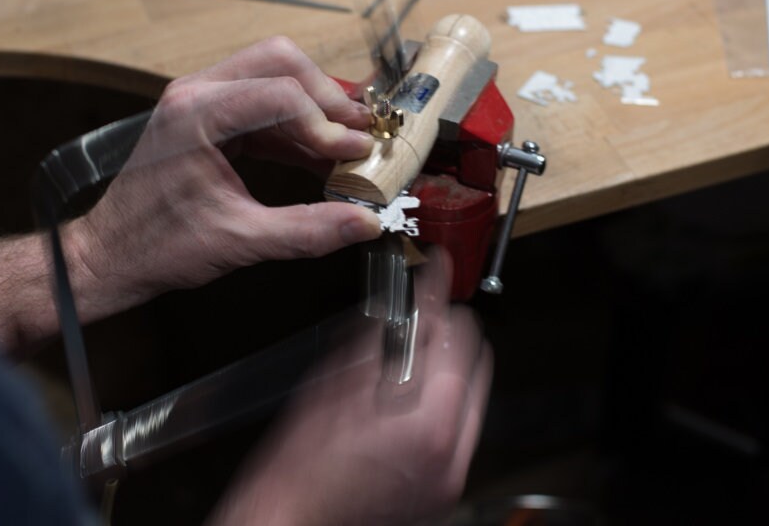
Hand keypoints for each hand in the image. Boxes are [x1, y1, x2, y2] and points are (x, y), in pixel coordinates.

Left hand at [67, 37, 382, 317]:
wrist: (111, 254)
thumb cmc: (156, 246)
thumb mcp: (239, 242)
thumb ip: (307, 231)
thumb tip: (364, 222)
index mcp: (196, 113)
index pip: (280, 93)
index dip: (326, 124)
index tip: (354, 155)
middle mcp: (196, 93)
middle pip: (280, 62)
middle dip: (326, 97)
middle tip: (358, 135)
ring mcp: (200, 100)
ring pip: (274, 74)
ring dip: (315, 107)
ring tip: (348, 144)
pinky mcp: (208, 117)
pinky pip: (264, 102)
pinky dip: (297, 125)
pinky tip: (322, 156)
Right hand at [207, 247, 493, 525]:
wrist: (290, 521)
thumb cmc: (298, 468)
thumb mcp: (334, 384)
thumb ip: (379, 335)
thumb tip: (405, 298)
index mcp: (428, 424)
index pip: (457, 335)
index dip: (442, 291)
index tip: (440, 268)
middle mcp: (451, 453)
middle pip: (478, 360)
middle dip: (450, 329)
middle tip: (420, 312)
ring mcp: (451, 473)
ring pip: (473, 391)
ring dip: (447, 365)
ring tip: (408, 355)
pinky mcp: (444, 486)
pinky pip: (461, 426)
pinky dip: (440, 401)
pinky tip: (405, 396)